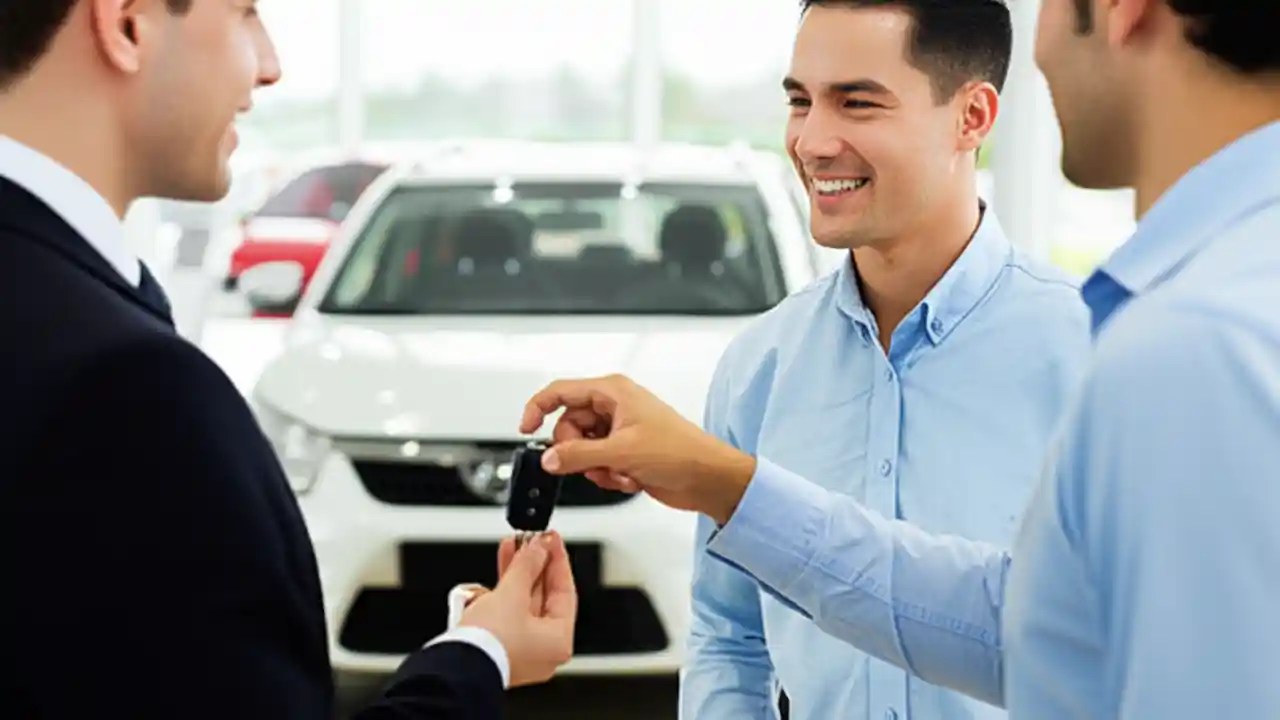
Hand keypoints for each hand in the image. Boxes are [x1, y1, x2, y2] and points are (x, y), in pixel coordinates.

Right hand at [459, 532, 576, 686]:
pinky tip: (497, 573)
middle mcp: (543, 650)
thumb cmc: (488, 645)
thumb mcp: (512, 593)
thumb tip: (537, 548)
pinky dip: (502, 592)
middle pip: (543, 596)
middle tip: (530, 541)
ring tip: (511, 548)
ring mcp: (521, 650)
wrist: (453, 668)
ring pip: (522, 602)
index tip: (550, 540)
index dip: (557, 560)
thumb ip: (527, 565)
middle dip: (532, 565)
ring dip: (515, 574)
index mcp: (558, 641)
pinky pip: (507, 613)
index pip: (565, 591)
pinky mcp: (499, 648)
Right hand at [519, 374, 756, 523]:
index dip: (538, 408)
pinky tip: (629, 479)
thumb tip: (550, 458)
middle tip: (594, 462)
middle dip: (577, 451)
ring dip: (595, 468)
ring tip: (620, 472)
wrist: (707, 479)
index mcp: (613, 392)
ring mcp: (619, 431)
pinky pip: (596, 464)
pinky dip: (607, 476)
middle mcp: (614, 408)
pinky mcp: (624, 453)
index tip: (526, 429)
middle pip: (568, 426)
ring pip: (581, 449)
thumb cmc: (681, 452)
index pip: (561, 392)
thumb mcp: (621, 452)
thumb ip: (578, 454)